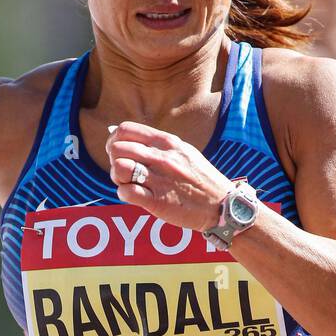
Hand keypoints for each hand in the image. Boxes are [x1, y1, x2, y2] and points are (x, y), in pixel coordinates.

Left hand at [106, 120, 231, 231]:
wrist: (222, 205)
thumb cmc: (199, 179)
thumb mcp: (184, 152)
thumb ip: (158, 145)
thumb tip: (126, 138)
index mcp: (168, 142)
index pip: (126, 129)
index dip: (115, 140)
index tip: (119, 151)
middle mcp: (163, 158)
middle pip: (117, 148)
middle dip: (113, 160)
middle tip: (123, 170)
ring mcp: (160, 179)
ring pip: (119, 168)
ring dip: (117, 177)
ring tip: (128, 183)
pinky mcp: (158, 202)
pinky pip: (126, 193)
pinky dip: (124, 194)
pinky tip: (134, 196)